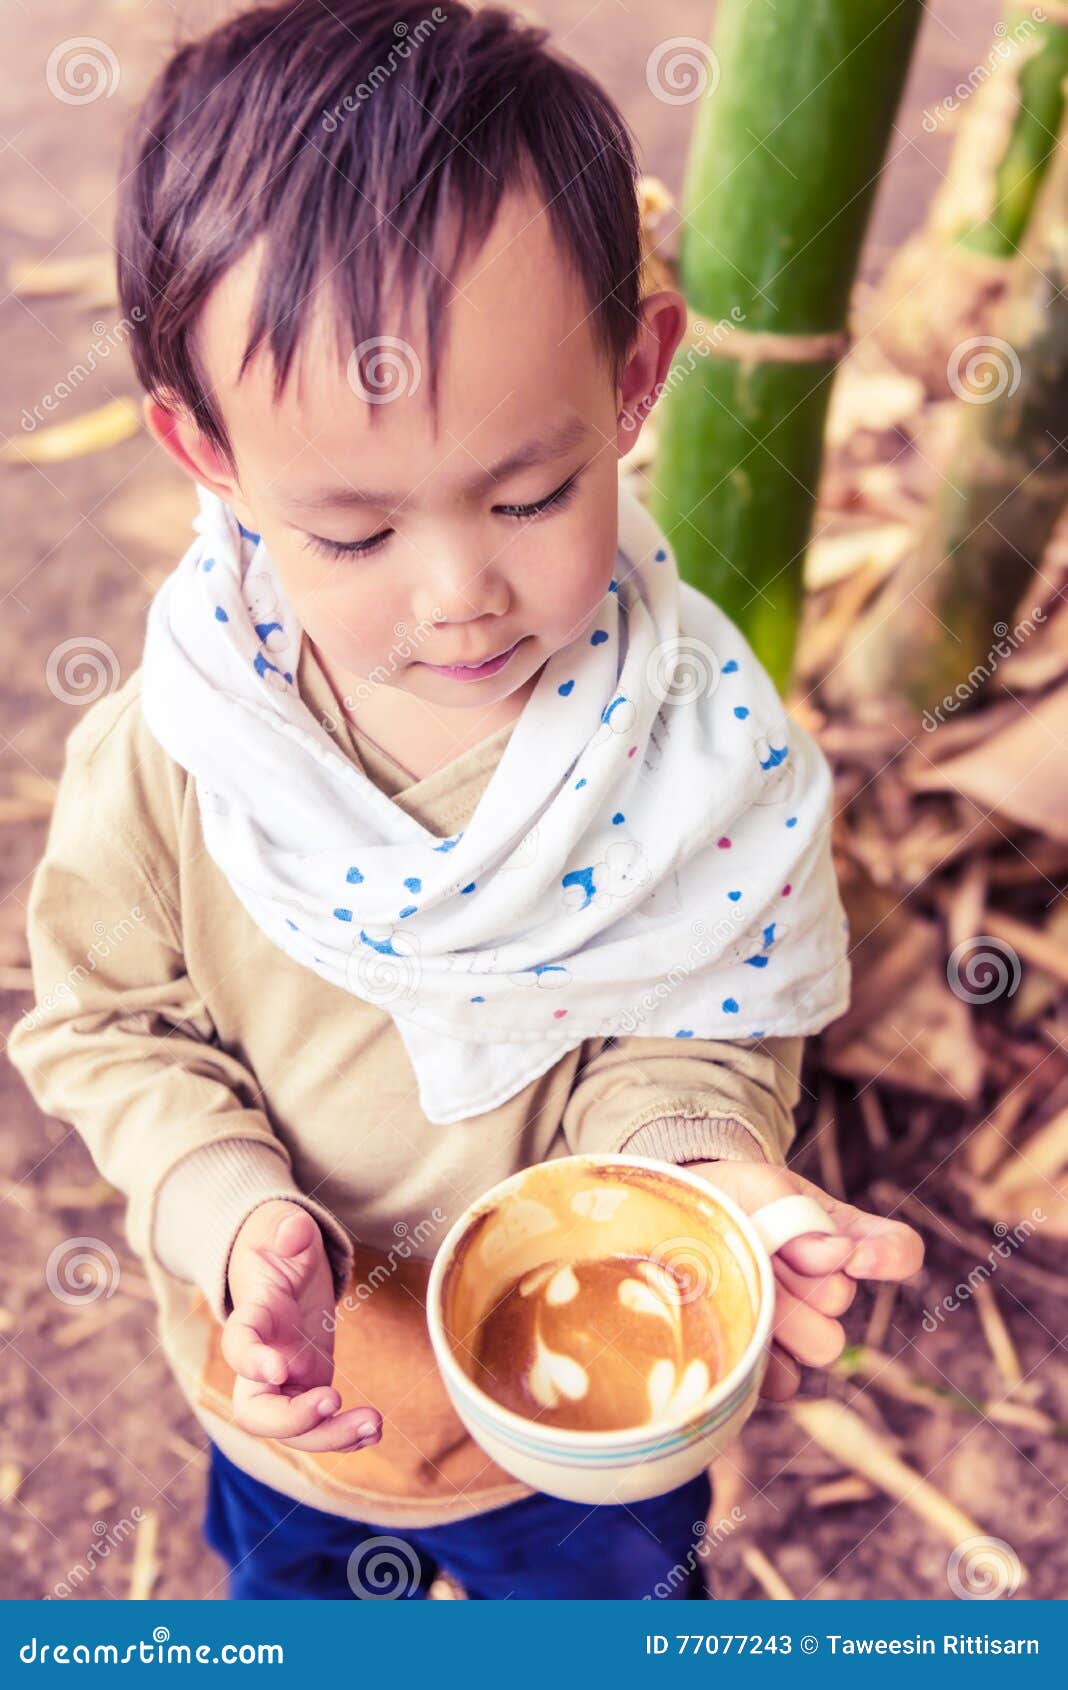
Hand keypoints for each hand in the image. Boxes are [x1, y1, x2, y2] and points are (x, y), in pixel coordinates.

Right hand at [223, 1200, 381, 1451]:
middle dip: (291, 1419)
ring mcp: (284, 1380)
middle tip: (333, 1398)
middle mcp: (261, 1360)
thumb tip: (293, 1231)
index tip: (280, 1369)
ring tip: (374, 1425)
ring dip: (329, 1436)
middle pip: (254, 1411)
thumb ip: (288, 1232)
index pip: (238, 1345)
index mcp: (253, 1318)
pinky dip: (344, 1435)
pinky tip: (374, 1431)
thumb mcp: (284, 1231)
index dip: (252, 1361)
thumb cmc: (280, 1247)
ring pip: (291, 1429)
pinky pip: (320, 1424)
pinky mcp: (309, 1385)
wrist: (282, 1267)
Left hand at [682, 1161, 923, 1401]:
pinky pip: (787, 1381)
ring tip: (737, 1282)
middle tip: (751, 1249)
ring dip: (776, 1312)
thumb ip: (800, 1216)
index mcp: (842, 1236)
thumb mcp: (759, 1187)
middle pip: (840, 1299)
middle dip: (794, 1275)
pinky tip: (735, 1325)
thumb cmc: (725, 1200)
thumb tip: (838, 1255)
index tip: (853, 1253)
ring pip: (822, 1343)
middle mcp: (830, 1287)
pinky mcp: (768, 1368)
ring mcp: (801, 1331)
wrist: (673, 1229)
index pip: (899, 1249)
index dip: (888, 1255)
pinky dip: (762, 1358)